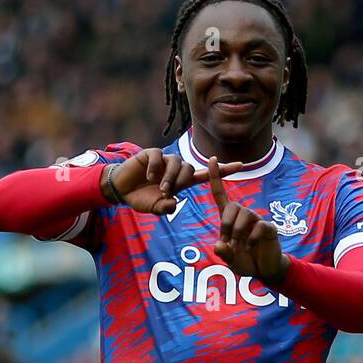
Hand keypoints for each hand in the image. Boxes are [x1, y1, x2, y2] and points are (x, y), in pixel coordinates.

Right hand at [102, 148, 245, 216]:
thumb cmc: (141, 198)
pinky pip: (159, 157)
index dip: (223, 170)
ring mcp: (164, 160)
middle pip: (189, 169)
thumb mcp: (155, 208)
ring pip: (176, 163)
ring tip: (160, 187)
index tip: (241, 165)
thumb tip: (174, 203)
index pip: (206, 174)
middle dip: (179, 182)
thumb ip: (165, 208)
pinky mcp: (151, 153)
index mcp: (181, 182)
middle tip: (166, 192)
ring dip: (169, 177)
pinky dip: (154, 168)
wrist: (121, 190)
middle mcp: (176, 169)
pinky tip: (148, 176)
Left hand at [208, 156, 289, 284]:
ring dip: (238, 232)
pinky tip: (251, 247)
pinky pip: (259, 225)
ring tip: (241, 247)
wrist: (266, 270)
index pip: (220, 195)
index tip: (212, 159)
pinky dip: (252, 238)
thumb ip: (223, 253)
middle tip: (229, 243)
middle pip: (232, 207)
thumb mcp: (230, 260)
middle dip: (226, 225)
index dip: (216, 177)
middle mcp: (243, 215)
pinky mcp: (269, 227)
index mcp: (231, 219)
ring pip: (244, 214)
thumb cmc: (246, 261)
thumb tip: (219, 245)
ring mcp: (257, 220)